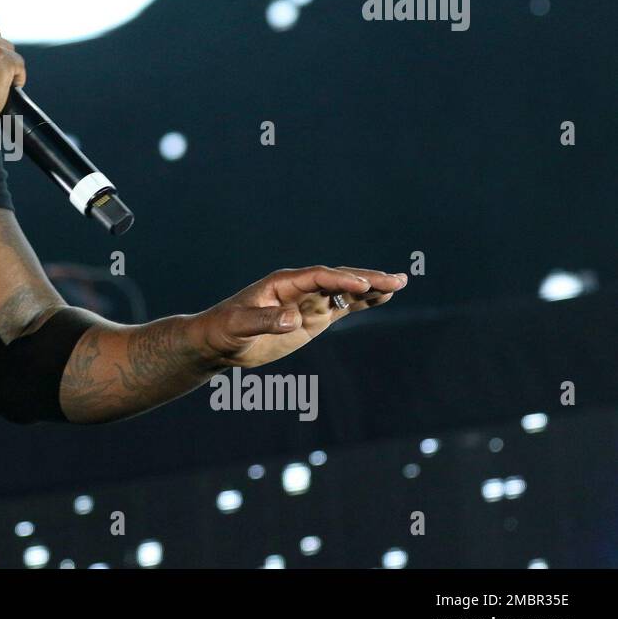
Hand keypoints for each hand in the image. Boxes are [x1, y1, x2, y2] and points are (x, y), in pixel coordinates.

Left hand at [194, 265, 407, 368]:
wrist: (218, 341)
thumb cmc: (222, 330)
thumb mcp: (238, 326)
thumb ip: (263, 320)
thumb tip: (292, 319)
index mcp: (281, 283)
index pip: (317, 277)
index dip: (341, 280)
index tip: (364, 285)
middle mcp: (298, 288)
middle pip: (337, 279)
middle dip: (366, 279)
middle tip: (396, 279)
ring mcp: (308, 302)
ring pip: (344, 291)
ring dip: (371, 287)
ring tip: (399, 283)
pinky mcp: (312, 318)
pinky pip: (341, 306)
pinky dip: (361, 302)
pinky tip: (381, 298)